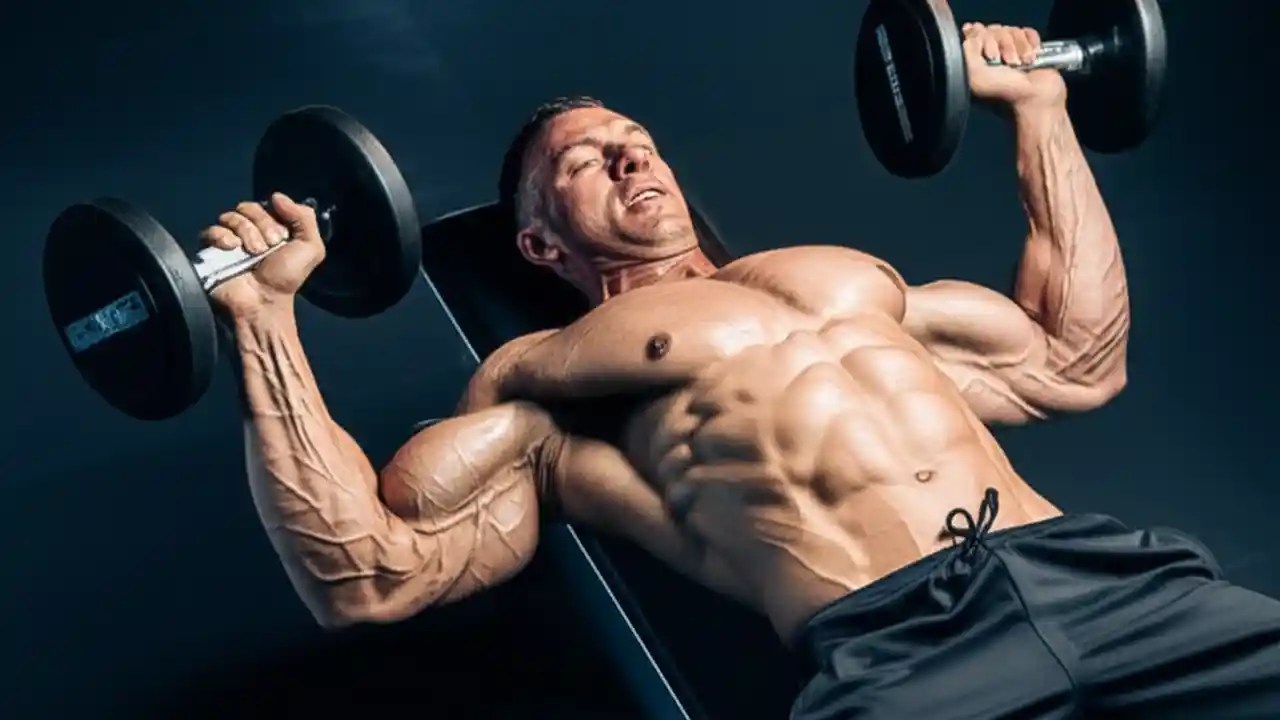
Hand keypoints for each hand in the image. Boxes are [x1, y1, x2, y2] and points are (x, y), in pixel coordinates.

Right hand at [199, 192, 326, 319]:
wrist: (262, 303)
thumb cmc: (286, 279)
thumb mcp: (311, 248)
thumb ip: (304, 218)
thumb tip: (277, 196)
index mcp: (272, 227)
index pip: (267, 204)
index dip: (274, 217)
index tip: (281, 238)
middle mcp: (250, 231)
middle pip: (248, 207)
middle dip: (262, 226)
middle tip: (267, 248)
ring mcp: (229, 239)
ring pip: (230, 216)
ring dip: (245, 233)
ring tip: (252, 254)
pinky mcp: (211, 250)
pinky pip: (211, 230)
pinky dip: (222, 237)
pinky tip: (231, 249)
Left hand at [962, 23, 1066, 110]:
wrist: (1034, 99)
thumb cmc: (1002, 93)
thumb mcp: (974, 75)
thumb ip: (966, 50)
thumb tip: (973, 31)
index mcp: (975, 62)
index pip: (975, 33)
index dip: (983, 38)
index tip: (990, 55)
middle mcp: (992, 55)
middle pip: (994, 29)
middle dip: (1002, 43)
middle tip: (1006, 62)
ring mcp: (1013, 52)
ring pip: (1012, 30)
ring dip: (1018, 46)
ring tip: (1020, 64)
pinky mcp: (1031, 50)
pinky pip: (1028, 32)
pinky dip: (1031, 42)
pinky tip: (1032, 57)